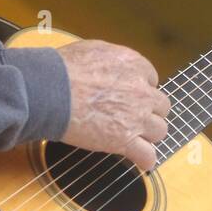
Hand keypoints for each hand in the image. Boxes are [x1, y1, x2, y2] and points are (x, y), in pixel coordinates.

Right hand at [57, 38, 170, 170]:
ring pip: (160, 130)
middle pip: (160, 106)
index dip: (140, 89)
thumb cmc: (63, 69)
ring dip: (149, 135)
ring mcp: (136, 117)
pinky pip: (148, 155)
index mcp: (134, 66)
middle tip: (132, 117)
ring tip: (136, 139)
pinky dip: (145, 159)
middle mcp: (141, 91)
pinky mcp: (125, 140)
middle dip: (148, 111)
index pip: (151, 80)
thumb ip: (111, 59)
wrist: (51, 91)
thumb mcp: (93, 49)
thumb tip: (109, 68)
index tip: (128, 96)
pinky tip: (141, 161)